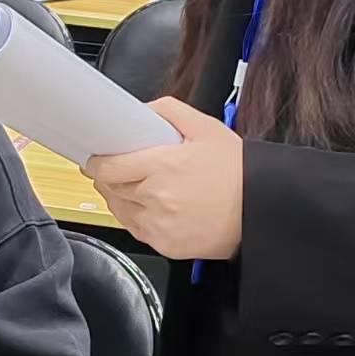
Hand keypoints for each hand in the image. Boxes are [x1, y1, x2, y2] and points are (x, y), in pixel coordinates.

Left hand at [88, 96, 243, 260]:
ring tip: (132, 186)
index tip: (95, 159)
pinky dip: (135, 217)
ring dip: (118, 197)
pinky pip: (135, 229)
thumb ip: (169, 111)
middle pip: (110, 188)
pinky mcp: (165, 245)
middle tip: (115, 169)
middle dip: (107, 177)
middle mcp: (156, 198)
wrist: (259, 209)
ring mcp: (159, 225)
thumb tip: (142, 110)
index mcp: (162, 166)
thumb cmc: (237, 171)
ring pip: (119, 210)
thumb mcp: (206, 127)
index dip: (96, 162)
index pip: (108, 167)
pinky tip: (148, 206)